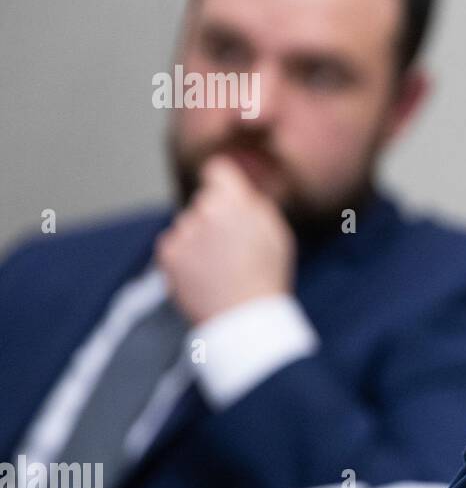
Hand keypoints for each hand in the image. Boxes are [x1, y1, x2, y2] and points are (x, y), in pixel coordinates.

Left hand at [156, 156, 295, 324]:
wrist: (243, 317)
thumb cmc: (266, 276)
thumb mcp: (275, 232)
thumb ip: (253, 203)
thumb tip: (238, 187)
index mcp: (234, 201)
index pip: (217, 170)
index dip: (224, 182)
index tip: (227, 193)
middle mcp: (204, 211)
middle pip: (205, 202)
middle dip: (216, 217)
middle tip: (233, 247)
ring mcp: (182, 233)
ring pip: (189, 225)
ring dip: (200, 239)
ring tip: (221, 268)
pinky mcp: (167, 254)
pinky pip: (174, 245)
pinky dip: (185, 257)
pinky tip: (205, 275)